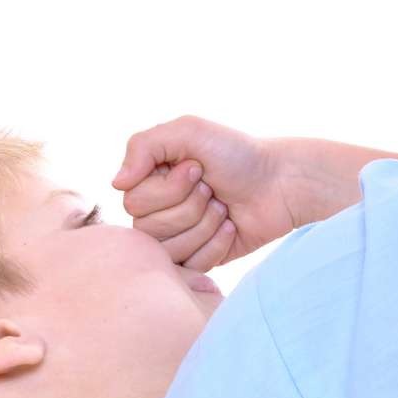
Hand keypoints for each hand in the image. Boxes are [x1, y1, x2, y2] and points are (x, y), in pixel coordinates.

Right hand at [112, 115, 294, 268]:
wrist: (281, 183)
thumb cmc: (237, 153)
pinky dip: (217, 243)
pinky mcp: (199, 262)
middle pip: (148, 228)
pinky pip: (193, 266)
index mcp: (150, 180)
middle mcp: (158, 211)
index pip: (133, 201)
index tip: (197, 168)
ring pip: (170, 250)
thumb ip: (143, 145)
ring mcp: (178, 238)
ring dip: (205, 223)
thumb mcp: (189, 131)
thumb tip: (115, 184)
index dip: (169, 188)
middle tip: (213, 187)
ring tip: (223, 206)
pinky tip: (231, 226)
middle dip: (189, 205)